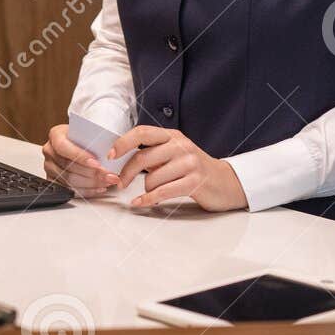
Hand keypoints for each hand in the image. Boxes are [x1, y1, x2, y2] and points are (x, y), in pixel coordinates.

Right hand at [41, 123, 119, 197]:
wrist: (78, 142)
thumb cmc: (84, 137)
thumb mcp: (89, 132)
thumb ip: (95, 140)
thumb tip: (111, 152)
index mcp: (55, 135)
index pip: (63, 147)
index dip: (80, 156)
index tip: (96, 163)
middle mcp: (50, 151)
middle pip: (68, 166)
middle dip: (92, 173)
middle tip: (108, 175)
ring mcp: (50, 167)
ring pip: (70, 181)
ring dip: (92, 183)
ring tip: (107, 181)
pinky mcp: (54, 181)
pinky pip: (70, 190)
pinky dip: (87, 191)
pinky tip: (99, 188)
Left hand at [108, 125, 247, 211]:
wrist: (225, 182)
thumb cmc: (192, 168)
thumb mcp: (174, 153)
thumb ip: (153, 152)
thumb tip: (120, 157)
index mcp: (172, 136)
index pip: (142, 132)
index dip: (122, 143)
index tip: (110, 155)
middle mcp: (180, 145)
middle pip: (142, 158)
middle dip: (126, 173)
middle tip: (120, 183)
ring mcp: (189, 163)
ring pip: (152, 178)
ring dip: (146, 189)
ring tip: (153, 192)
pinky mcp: (194, 181)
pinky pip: (163, 192)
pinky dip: (148, 199)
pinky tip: (141, 202)